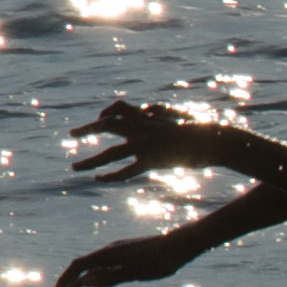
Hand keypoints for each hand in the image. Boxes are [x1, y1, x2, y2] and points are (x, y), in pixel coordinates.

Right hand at [50, 227, 203, 286]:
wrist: (182, 244)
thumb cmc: (159, 261)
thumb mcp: (134, 273)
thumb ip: (109, 277)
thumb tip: (84, 281)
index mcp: (110, 254)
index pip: (78, 266)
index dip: (65, 279)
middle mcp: (112, 249)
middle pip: (84, 264)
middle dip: (71, 278)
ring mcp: (121, 250)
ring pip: (96, 264)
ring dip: (84, 276)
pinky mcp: (130, 252)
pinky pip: (107, 263)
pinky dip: (97, 273)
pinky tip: (100, 280)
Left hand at [69, 98, 228, 184]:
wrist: (214, 140)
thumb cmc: (200, 129)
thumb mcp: (177, 116)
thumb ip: (159, 112)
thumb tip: (149, 108)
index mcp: (149, 116)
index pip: (119, 108)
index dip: (105, 112)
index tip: (99, 118)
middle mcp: (143, 128)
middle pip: (107, 125)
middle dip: (88, 129)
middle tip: (72, 134)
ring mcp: (146, 145)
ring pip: (110, 153)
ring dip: (89, 161)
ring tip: (74, 167)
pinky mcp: (152, 161)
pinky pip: (126, 171)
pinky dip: (111, 176)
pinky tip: (99, 179)